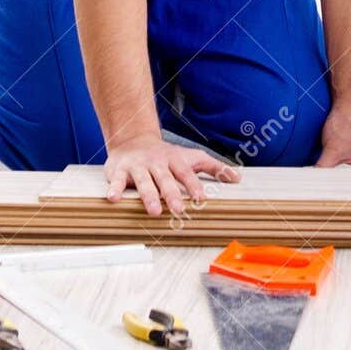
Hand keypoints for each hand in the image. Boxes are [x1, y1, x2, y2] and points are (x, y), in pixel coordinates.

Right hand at [104, 133, 238, 215]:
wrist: (133, 139)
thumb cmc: (166, 154)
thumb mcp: (190, 157)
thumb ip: (213, 167)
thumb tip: (237, 177)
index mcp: (174, 161)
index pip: (185, 173)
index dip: (193, 185)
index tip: (201, 198)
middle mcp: (157, 163)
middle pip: (165, 179)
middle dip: (172, 194)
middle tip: (179, 209)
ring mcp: (138, 167)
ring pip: (144, 182)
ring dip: (148, 196)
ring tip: (153, 211)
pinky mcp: (120, 171)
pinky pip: (118, 181)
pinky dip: (115, 189)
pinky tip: (113, 198)